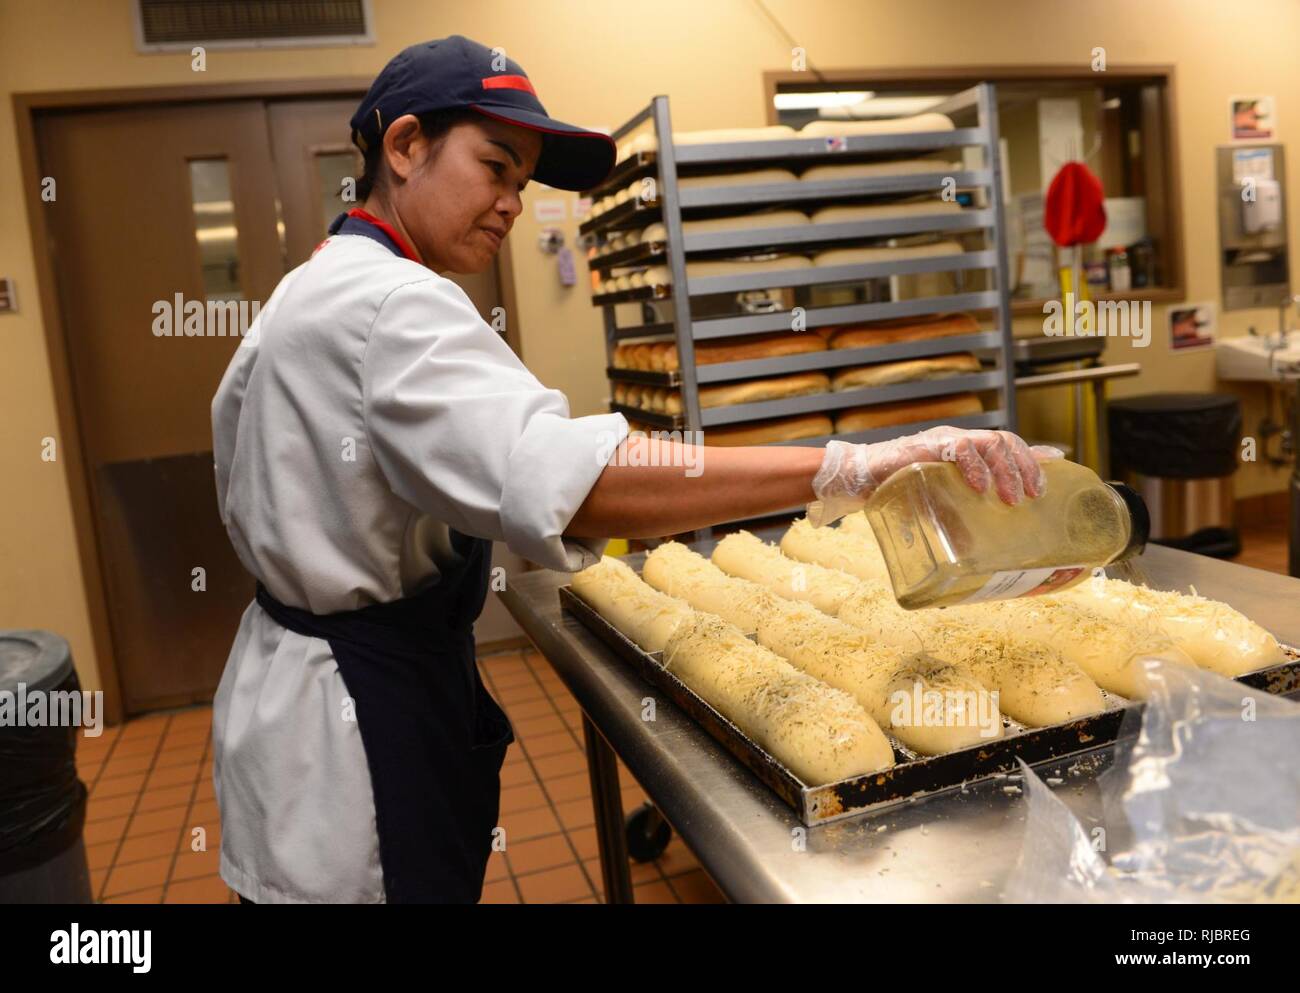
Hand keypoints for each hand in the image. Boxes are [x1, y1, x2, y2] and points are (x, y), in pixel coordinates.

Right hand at [806, 426, 1063, 527]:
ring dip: (1007, 470)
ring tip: (1011, 497)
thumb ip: (958, 516)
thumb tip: (979, 551)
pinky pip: (961, 447)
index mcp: (965, 453)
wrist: (859, 479)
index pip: (1007, 446)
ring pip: (991, 442)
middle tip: (1033, 496)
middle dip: (1026, 467)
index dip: (1033, 454)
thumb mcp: (937, 504)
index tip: (1059, 463)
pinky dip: (975, 465)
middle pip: (1007, 442)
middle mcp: (960, 441)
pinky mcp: (929, 445)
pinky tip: (981, 486)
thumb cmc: (897, 492)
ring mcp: (945, 440)